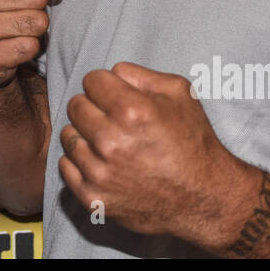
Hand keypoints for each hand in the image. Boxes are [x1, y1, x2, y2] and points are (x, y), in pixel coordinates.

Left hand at [58, 61, 257, 246]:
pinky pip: (65, 166)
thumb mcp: (180, 93)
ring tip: (108, 141)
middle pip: (75, 105)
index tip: (115, 95)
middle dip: (92, 106)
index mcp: (131, 110)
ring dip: (84, 134)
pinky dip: (79, 162)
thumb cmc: (193, 142)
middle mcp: (111, 141)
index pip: (91, 80)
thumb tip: (111, 72)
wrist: (204, 198)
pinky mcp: (93, 197)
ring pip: (68, 136)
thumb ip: (140, 74)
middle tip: (112, 118)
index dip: (105, 84)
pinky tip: (101, 161)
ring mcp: (100, 172)